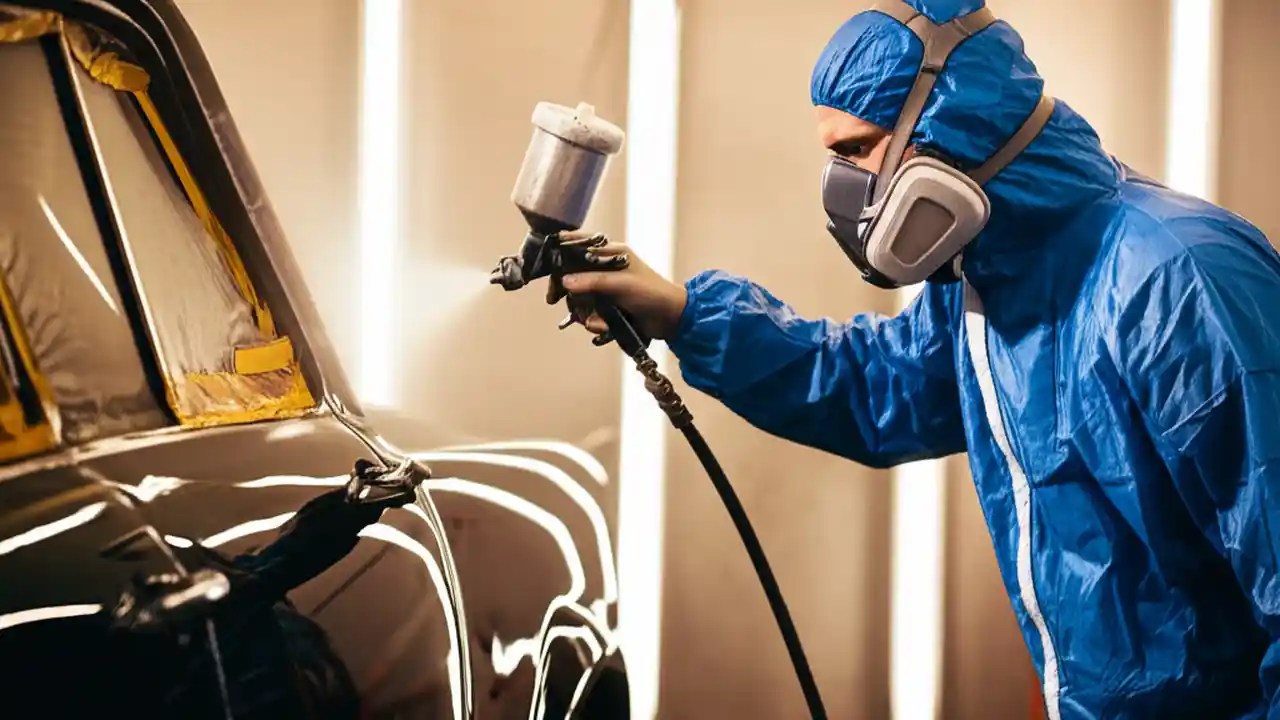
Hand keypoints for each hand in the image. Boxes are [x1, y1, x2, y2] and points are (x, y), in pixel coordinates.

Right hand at [546, 234, 686, 340]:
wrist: (671, 319)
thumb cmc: (652, 293)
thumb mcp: (622, 284)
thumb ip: (594, 282)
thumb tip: (566, 281)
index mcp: (612, 253)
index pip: (581, 245)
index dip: (562, 251)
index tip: (548, 261)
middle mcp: (606, 268)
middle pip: (573, 273)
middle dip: (565, 289)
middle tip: (553, 298)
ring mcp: (606, 288)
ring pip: (580, 297)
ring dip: (584, 312)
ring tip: (596, 322)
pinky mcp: (608, 307)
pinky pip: (590, 313)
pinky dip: (595, 322)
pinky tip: (605, 327)